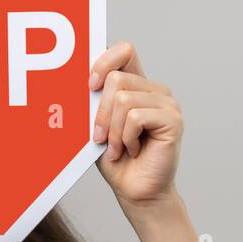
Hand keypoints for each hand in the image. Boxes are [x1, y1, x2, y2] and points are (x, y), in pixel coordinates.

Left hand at [89, 41, 183, 208]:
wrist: (135, 191)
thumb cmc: (115, 159)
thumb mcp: (95, 125)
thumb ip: (92, 101)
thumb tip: (70, 80)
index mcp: (136, 85)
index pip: (124, 50)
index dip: (103, 62)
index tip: (89, 86)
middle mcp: (154, 89)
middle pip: (117, 79)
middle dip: (100, 113)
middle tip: (101, 138)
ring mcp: (167, 103)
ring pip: (123, 100)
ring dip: (113, 131)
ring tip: (119, 148)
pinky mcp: (173, 120)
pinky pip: (135, 117)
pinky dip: (125, 139)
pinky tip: (132, 151)